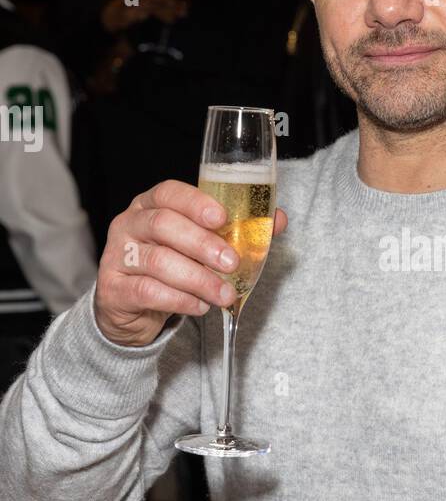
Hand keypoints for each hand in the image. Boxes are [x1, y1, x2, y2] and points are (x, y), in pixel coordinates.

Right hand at [94, 180, 287, 346]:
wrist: (132, 307)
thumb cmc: (172, 266)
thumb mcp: (200, 245)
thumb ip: (237, 231)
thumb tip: (277, 219)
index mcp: (150, 205)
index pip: (168, 192)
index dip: (195, 203)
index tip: (222, 218)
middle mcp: (129, 225)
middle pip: (163, 225)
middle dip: (202, 244)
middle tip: (232, 263)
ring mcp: (117, 256)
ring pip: (157, 262)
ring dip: (197, 279)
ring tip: (223, 294)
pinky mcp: (113, 288)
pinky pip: (148, 291)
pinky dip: (179, 300)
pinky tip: (200, 306)